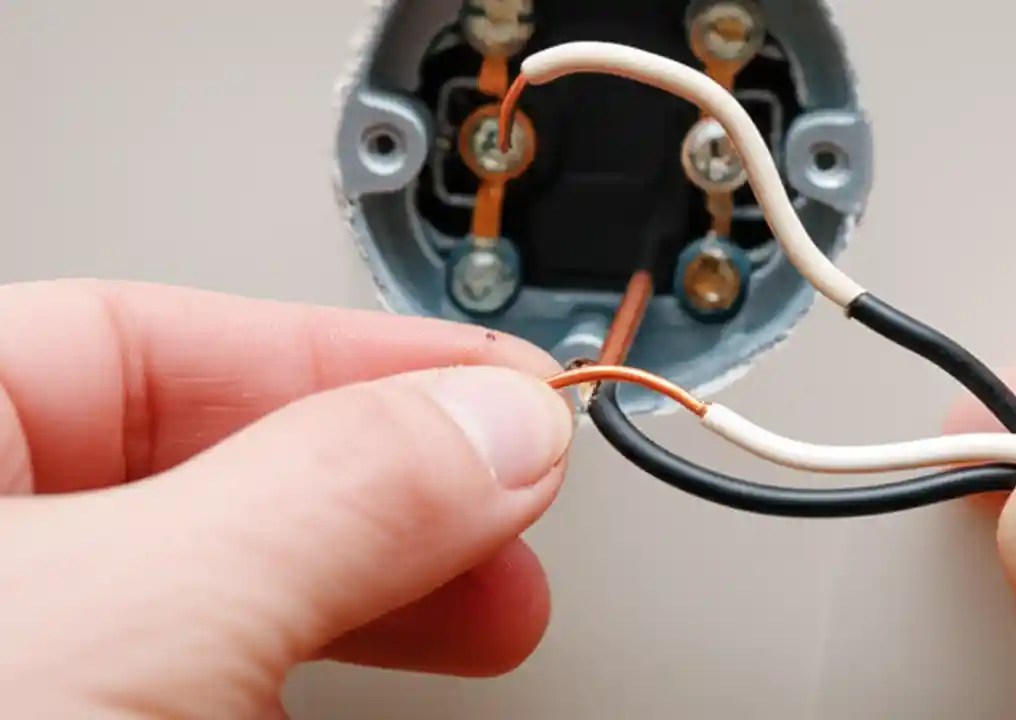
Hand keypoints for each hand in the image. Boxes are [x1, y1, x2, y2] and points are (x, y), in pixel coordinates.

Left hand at [0, 281, 572, 717]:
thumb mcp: (133, 616)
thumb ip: (318, 500)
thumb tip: (493, 426)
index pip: (139, 337)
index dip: (340, 351)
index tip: (490, 382)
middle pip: (211, 464)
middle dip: (391, 479)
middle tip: (514, 490)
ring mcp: (31, 658)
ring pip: (234, 581)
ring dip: (391, 581)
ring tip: (496, 604)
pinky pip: (217, 673)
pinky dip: (328, 666)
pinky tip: (399, 665)